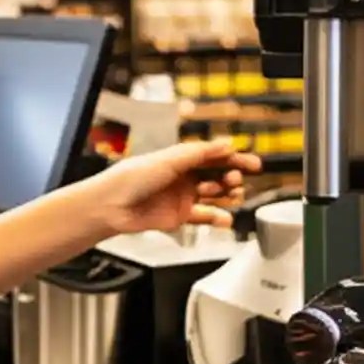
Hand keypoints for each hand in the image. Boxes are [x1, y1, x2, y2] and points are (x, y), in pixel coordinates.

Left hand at [93, 138, 262, 235]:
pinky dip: (218, 218)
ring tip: (228, 194)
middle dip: (231, 177)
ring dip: (226, 195)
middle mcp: (183, 177)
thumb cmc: (130, 178)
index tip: (252, 164)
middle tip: (233, 179)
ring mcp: (182, 198)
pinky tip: (225, 219)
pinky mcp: (180, 218)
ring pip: (215, 197)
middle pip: (218, 176)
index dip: (234, 159)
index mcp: (180, 159)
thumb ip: (199, 153)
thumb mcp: (168, 160)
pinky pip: (205, 218)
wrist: (111, 206)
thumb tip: (226, 144)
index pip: (213, 157)